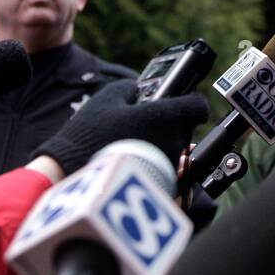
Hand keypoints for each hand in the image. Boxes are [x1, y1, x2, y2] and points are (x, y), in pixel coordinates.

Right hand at [33, 79, 209, 174]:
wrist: (75, 177)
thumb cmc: (90, 135)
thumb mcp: (106, 99)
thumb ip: (129, 87)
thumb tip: (137, 89)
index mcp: (166, 116)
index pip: (199, 106)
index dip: (190, 102)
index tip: (179, 103)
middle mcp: (175, 141)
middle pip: (184, 127)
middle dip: (168, 124)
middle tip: (142, 124)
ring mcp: (171, 166)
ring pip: (174, 148)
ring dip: (160, 144)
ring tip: (132, 145)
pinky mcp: (162, 187)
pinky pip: (165, 170)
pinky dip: (153, 165)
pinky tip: (131, 162)